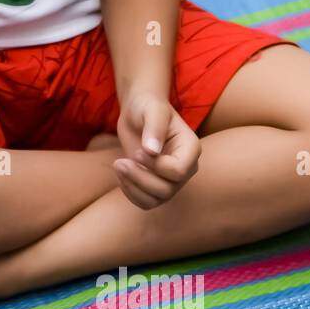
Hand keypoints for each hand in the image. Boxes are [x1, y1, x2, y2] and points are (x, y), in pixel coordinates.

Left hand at [113, 92, 200, 210]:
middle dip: (139, 178)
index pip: (178, 171)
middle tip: (119, 162)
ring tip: (118, 166)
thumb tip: (152, 151)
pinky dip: (130, 192)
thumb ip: (154, 127)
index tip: (137, 152)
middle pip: (167, 190)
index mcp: (191, 149)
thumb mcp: (151, 109)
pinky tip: (120, 175)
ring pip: (155, 200)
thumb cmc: (147, 106)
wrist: (138, 113)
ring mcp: (172, 179)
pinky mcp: (156, 185)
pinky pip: (145, 202)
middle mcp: (185, 167)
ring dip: (132, 187)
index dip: (155, 166)